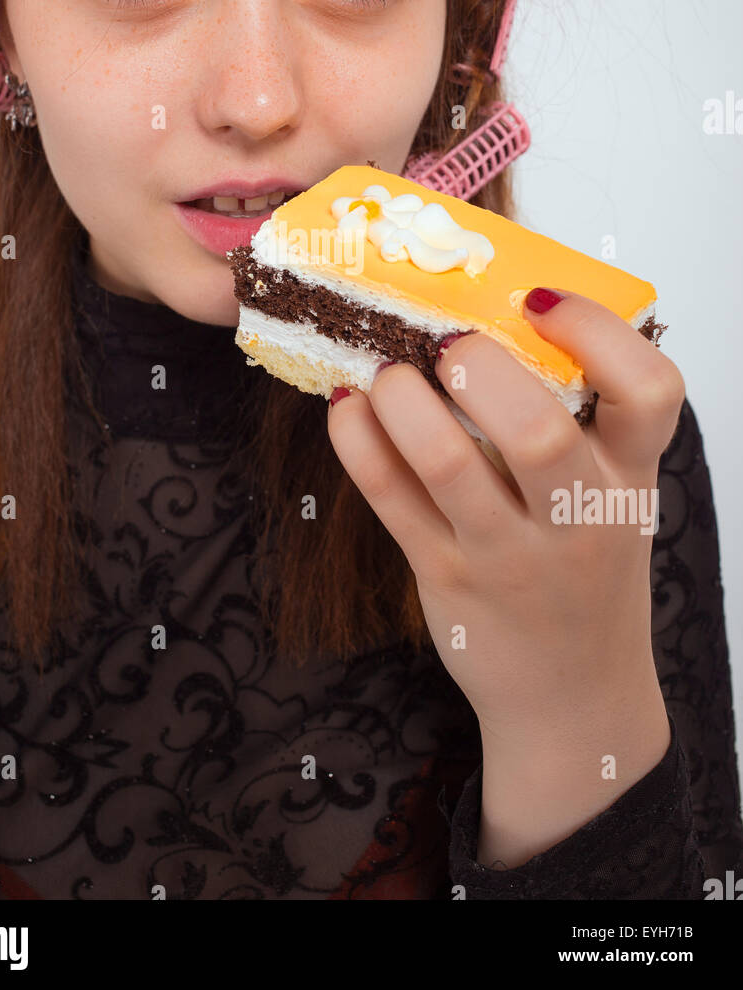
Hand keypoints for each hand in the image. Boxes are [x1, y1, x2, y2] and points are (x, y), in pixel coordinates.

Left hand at [326, 288, 685, 754]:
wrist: (574, 699)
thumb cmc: (585, 571)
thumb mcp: (608, 497)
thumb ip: (579, 422)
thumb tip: (494, 311)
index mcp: (629, 479)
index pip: (650, 392)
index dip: (596, 331)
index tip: (540, 299)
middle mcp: (576, 518)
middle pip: (539, 434)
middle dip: (482, 370)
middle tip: (448, 343)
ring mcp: (507, 555)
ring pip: (448, 465)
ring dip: (404, 402)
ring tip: (385, 371)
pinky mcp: (444, 577)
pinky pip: (391, 501)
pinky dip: (358, 442)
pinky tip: (347, 406)